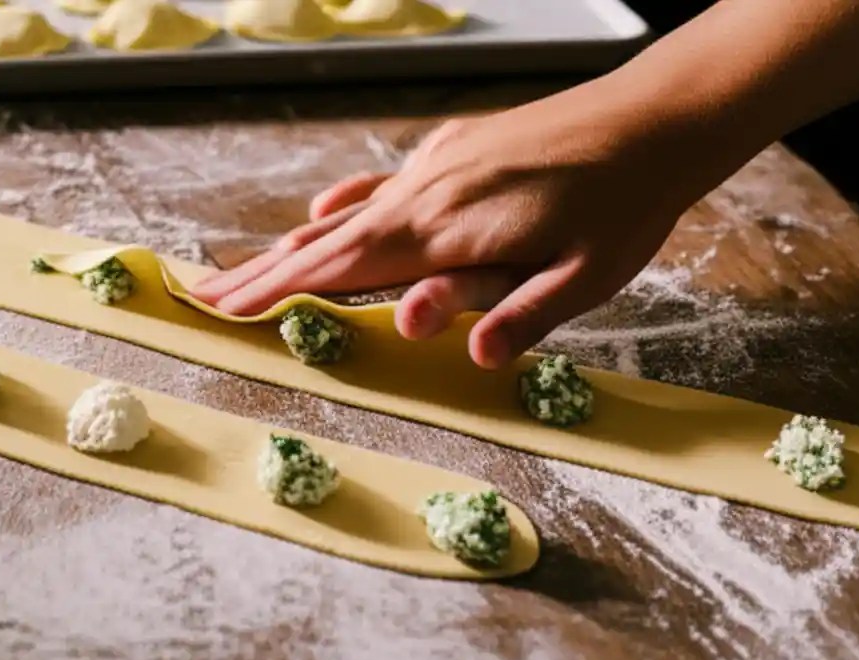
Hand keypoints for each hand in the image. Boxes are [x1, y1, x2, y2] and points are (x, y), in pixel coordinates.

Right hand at [192, 83, 704, 368]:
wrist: (655, 119)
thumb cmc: (624, 208)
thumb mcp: (584, 276)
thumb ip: (512, 312)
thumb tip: (442, 343)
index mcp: (447, 230)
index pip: (341, 269)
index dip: (278, 294)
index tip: (224, 313)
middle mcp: (424, 193)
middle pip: (324, 241)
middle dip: (261, 276)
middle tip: (203, 301)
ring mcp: (433, 167)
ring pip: (344, 212)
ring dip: (289, 246)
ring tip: (247, 271)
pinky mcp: (451, 152)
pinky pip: (378, 185)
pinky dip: (341, 205)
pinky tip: (322, 211)